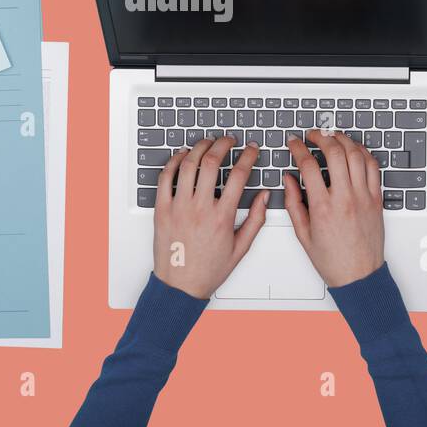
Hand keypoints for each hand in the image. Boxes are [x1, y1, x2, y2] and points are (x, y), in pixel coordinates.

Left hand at [153, 136, 268, 298]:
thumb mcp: (241, 248)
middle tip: (229, 140)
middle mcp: (199, 208)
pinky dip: (174, 161)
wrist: (179, 286)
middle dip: (223, 144)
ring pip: (188, 165)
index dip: (248, 156)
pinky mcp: (162, 209)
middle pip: (211, 163)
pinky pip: (165, 177)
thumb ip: (256, 219)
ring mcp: (178, 207)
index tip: (250, 149)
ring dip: (199, 148)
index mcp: (222, 217)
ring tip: (208, 142)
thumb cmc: (208, 269)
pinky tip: (183, 155)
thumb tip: (265, 196)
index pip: (239, 175)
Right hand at [284, 129, 384, 286]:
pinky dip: (363, 153)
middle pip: (335, 153)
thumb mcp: (303, 233)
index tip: (294, 142)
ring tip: (333, 137)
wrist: (359, 275)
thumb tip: (289, 179)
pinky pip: (373, 167)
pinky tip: (354, 150)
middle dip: (321, 137)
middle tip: (313, 135)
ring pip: (356, 155)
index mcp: (323, 207)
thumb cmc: (332, 259)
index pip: (308, 165)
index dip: (299, 148)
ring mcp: (364, 197)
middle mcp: (345, 198)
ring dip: (343, 140)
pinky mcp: (376, 199)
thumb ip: (293, 202)